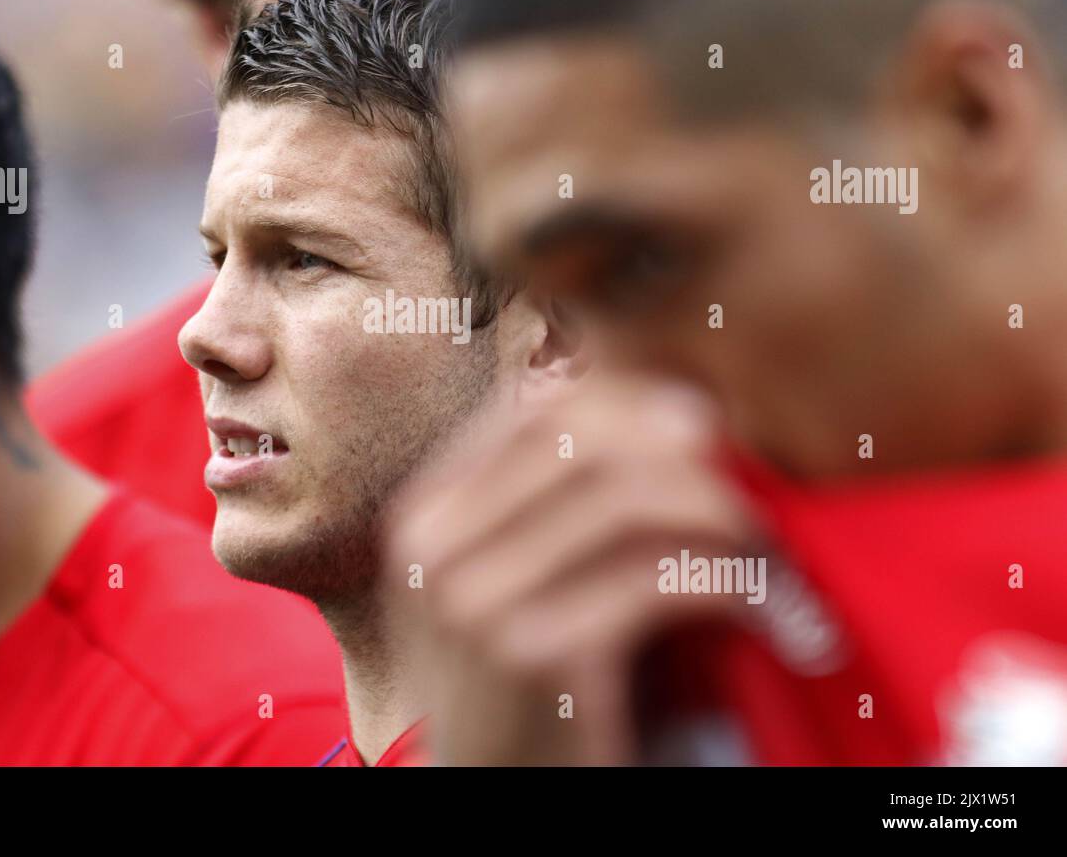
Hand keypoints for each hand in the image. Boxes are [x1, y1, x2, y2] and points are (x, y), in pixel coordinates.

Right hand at [386, 372, 761, 764]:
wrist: (498, 793)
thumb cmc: (524, 683)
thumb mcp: (510, 577)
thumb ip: (549, 499)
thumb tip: (661, 409)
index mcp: (426, 510)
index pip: (536, 408)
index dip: (632, 403)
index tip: (702, 426)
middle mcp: (434, 544)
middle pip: (582, 438)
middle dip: (680, 455)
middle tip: (746, 486)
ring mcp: (473, 599)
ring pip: (626, 499)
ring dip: (722, 518)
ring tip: (769, 556)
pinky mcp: (531, 654)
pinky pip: (657, 576)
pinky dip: (734, 582)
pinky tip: (769, 608)